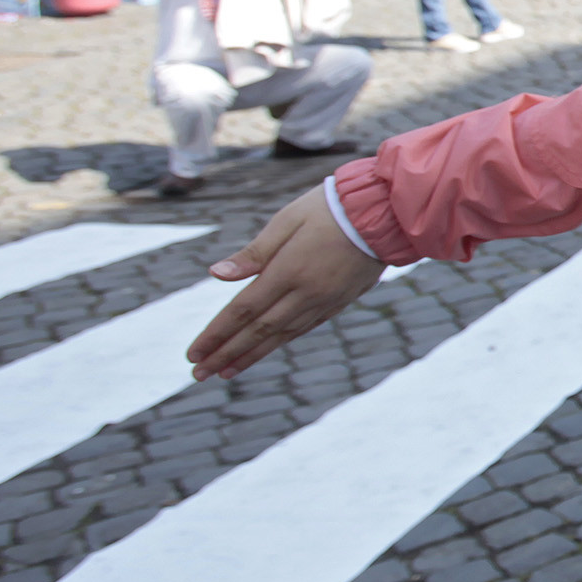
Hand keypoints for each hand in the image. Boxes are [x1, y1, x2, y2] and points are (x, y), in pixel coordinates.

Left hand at [187, 191, 385, 380]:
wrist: (387, 212)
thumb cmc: (330, 207)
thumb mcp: (287, 220)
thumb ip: (253, 252)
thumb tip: (217, 274)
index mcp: (287, 271)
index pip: (243, 310)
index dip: (217, 334)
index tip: (194, 353)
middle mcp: (306, 293)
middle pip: (259, 331)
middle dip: (226, 354)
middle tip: (200, 374)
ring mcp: (325, 300)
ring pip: (281, 335)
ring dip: (250, 355)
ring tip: (226, 372)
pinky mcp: (340, 301)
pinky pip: (304, 327)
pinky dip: (281, 342)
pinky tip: (266, 349)